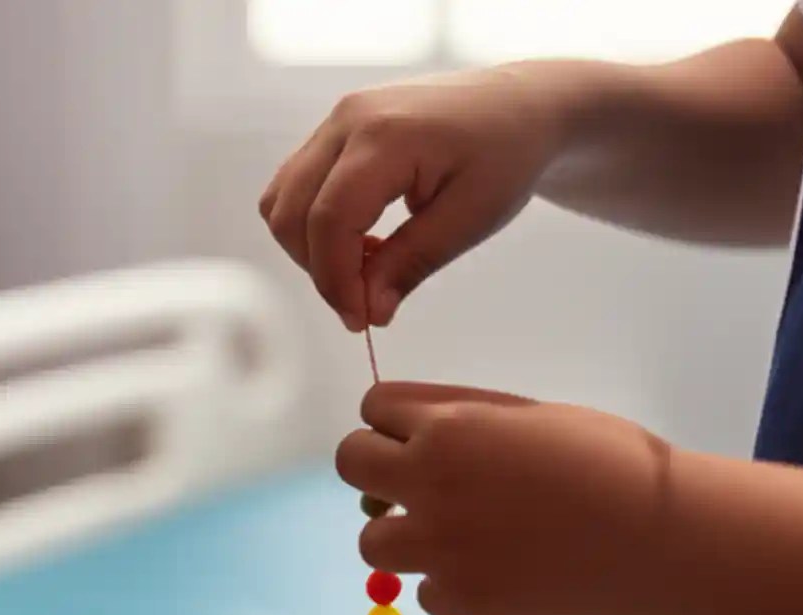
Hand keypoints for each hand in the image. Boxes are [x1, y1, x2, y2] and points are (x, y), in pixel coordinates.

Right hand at [258, 68, 567, 330]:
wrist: (521, 106)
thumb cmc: (508, 156)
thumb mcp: (470, 219)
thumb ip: (410, 264)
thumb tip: (367, 311)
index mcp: (385, 136)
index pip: (329, 220)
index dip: (335, 280)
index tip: (360, 321)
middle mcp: (347, 120)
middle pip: (291, 212)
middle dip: (318, 269)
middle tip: (364, 302)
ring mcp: (336, 120)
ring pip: (281, 200)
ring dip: (310, 247)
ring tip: (367, 266)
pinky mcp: (335, 130)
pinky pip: (297, 186)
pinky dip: (314, 224)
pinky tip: (361, 240)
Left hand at [336, 382, 673, 614]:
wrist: (667, 537)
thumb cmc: (610, 459)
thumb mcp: (527, 414)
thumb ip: (459, 416)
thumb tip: (409, 425)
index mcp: (446, 428)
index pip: (372, 409)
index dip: (396, 419)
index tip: (422, 433)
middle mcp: (428, 485)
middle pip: (350, 463)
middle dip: (379, 466)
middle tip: (420, 480)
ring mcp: (440, 550)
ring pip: (370, 540)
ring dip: (402, 531)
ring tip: (450, 531)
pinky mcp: (463, 603)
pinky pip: (424, 592)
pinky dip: (449, 583)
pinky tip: (493, 569)